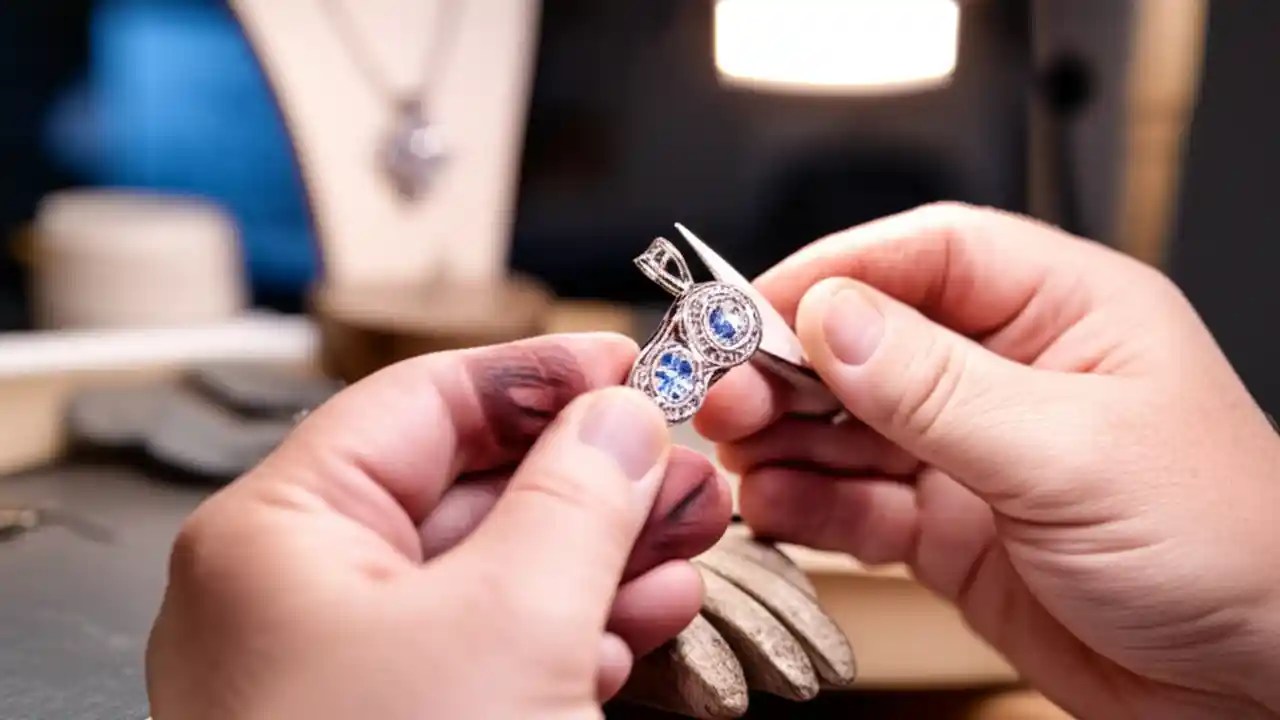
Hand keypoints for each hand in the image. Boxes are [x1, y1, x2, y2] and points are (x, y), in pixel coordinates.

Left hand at [146, 334, 732, 719]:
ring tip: (686, 533)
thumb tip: (618, 418)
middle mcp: (298, 599)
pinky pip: (494, 648)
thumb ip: (576, 495)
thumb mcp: (515, 621)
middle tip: (677, 457)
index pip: (419, 402)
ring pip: (493, 570)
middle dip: (589, 471)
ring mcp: (348, 673)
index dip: (537, 374)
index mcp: (279, 539)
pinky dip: (574, 623)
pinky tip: (642, 613)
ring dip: (599, 547)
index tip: (626, 365)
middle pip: (465, 486)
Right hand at [697, 203, 1279, 718]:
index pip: (928, 256)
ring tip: (738, 457)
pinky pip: (860, 502)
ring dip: (787, 438)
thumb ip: (937, 387)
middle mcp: (1011, 373)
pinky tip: (778, 509)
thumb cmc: (1229, 549)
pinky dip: (811, 505)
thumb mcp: (1070, 452)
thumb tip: (834, 318)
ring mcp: (976, 453)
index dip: (835, 271)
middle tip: (725, 394)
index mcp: (1066, 312)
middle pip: (871, 340)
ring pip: (852, 424)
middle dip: (790, 365)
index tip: (756, 306)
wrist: (1260, 687)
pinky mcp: (952, 527)